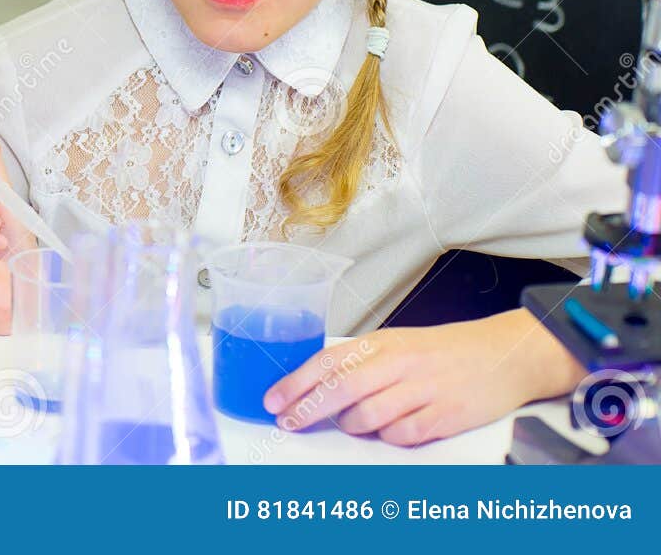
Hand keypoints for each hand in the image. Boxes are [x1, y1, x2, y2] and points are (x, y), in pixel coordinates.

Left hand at [263, 309, 585, 446]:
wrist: (506, 355)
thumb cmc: (446, 352)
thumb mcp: (399, 344)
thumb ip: (363, 362)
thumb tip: (317, 383)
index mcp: (383, 343)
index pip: (328, 361)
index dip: (296, 382)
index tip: (273, 400)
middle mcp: (400, 364)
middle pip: (341, 390)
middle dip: (308, 409)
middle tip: (289, 422)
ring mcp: (423, 390)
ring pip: (368, 417)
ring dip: (353, 426)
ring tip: (353, 423)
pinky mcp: (445, 415)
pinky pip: (402, 435)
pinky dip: (390, 437)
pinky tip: (392, 429)